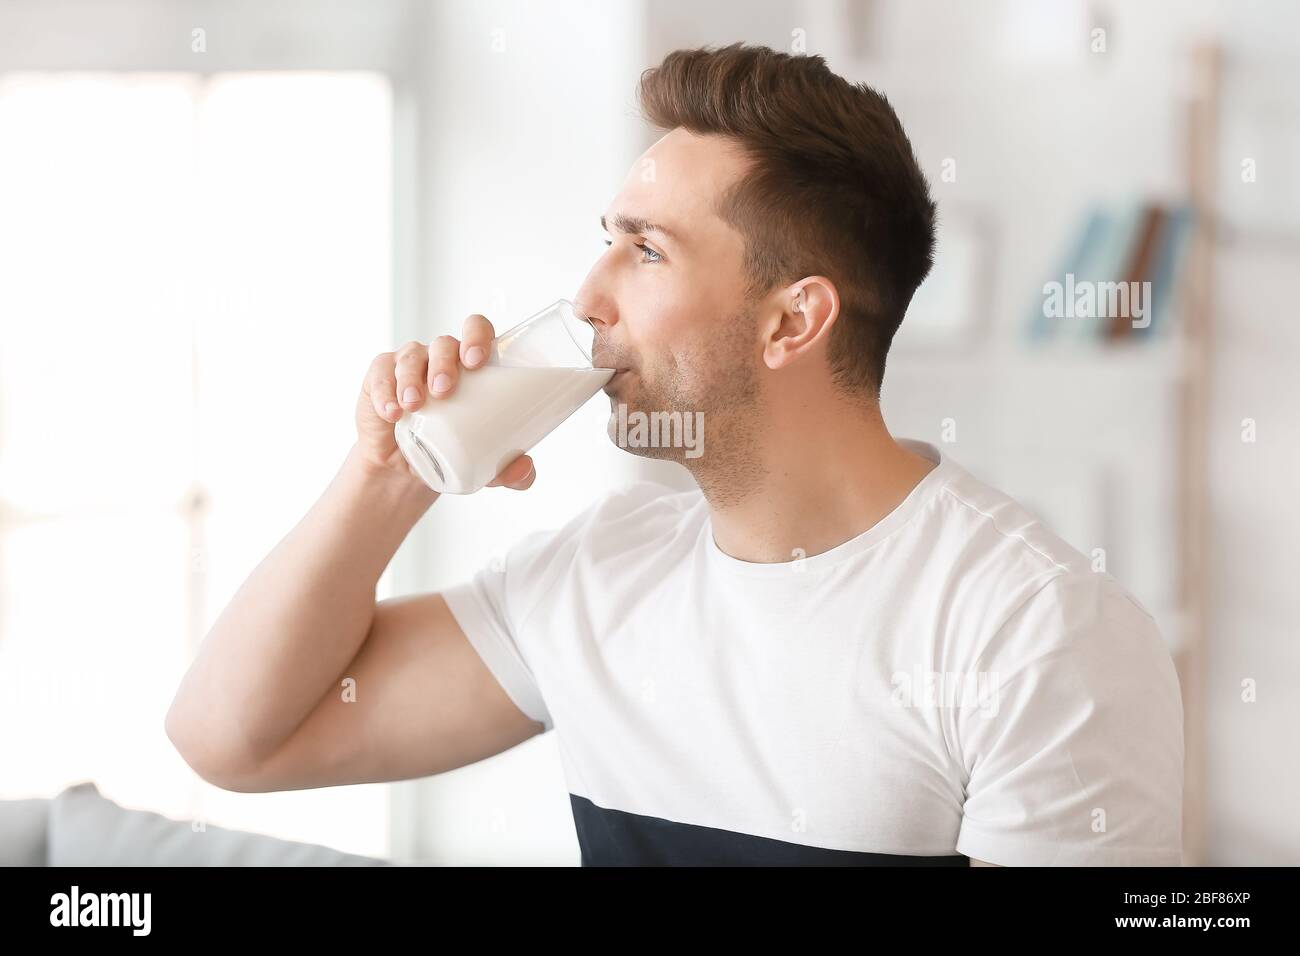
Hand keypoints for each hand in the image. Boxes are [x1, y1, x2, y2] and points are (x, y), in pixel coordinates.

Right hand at [353, 314, 537, 489]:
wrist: (406, 471)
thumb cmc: (452, 451)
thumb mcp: (484, 465)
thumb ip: (511, 471)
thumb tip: (524, 469)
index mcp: (471, 364)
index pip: (476, 330)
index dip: (477, 336)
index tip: (477, 361)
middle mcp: (440, 357)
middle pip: (444, 343)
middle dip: (444, 363)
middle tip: (444, 390)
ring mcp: (409, 364)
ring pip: (411, 357)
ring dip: (412, 378)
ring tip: (414, 406)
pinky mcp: (380, 377)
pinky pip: (380, 374)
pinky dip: (384, 392)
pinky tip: (391, 412)